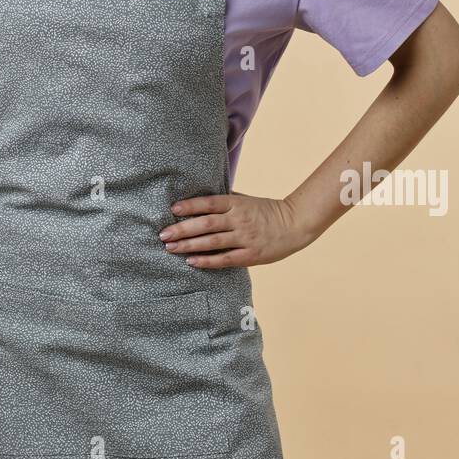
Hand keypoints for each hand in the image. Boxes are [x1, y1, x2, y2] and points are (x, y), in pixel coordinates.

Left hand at [159, 192, 315, 268]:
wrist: (295, 224)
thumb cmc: (267, 210)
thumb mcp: (246, 199)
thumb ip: (226, 199)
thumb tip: (201, 196)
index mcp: (237, 203)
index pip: (209, 203)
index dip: (190, 206)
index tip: (172, 209)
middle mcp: (239, 219)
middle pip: (206, 224)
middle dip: (182, 229)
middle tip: (163, 234)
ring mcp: (245, 238)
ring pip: (212, 242)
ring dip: (189, 245)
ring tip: (170, 247)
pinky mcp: (250, 255)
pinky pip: (224, 259)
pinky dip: (207, 261)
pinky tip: (191, 261)